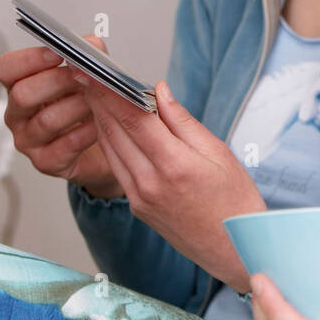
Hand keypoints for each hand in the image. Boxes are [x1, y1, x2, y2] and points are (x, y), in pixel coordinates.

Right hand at [0, 35, 121, 197]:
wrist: (110, 146)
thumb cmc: (91, 106)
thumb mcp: (90, 77)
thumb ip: (89, 57)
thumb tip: (92, 43)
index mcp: (21, 86)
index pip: (6, 69)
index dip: (29, 59)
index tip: (56, 53)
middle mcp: (18, 114)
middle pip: (21, 94)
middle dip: (57, 82)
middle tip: (84, 76)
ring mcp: (28, 141)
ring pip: (44, 121)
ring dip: (76, 108)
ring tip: (98, 101)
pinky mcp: (45, 163)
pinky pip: (62, 148)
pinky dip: (84, 134)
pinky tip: (98, 127)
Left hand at [74, 73, 264, 291]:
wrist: (236, 249)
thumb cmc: (235, 201)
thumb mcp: (218, 153)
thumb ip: (183, 121)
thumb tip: (158, 92)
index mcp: (174, 165)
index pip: (132, 118)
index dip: (109, 91)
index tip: (94, 70)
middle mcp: (149, 183)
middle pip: (114, 132)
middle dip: (96, 99)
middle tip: (82, 73)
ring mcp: (139, 198)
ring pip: (110, 149)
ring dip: (97, 119)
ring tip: (90, 93)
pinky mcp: (137, 207)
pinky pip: (116, 167)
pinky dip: (109, 142)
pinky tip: (108, 126)